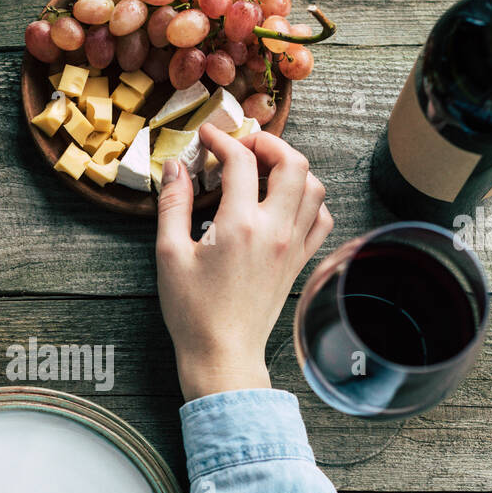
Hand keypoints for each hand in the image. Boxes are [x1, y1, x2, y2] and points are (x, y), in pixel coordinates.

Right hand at [155, 123, 333, 401]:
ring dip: (292, 168)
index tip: (207, 138)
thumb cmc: (193, 312)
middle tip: (243, 146)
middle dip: (268, 144)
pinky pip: (321, 218)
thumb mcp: (170, 254)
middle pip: (292, 163)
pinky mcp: (299, 262)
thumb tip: (175, 167)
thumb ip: (173, 204)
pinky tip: (285, 202)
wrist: (223, 354)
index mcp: (240, 225)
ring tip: (265, 169)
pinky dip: (309, 200)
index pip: (240, 162)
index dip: (222, 141)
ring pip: (314, 186)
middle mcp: (274, 230)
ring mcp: (292, 246)